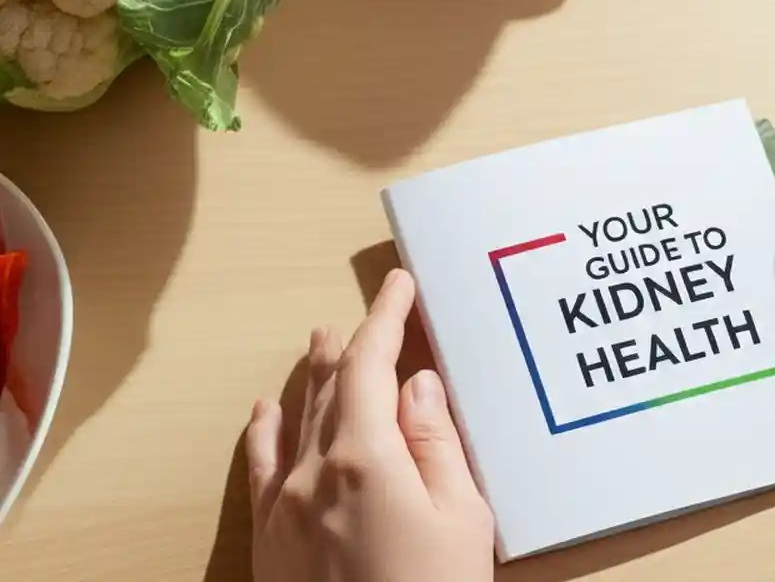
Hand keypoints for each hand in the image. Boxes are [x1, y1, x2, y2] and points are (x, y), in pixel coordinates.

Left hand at [246, 270, 493, 581]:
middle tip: (371, 312)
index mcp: (367, 457)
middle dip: (353, 343)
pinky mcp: (269, 540)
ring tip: (321, 340)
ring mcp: (284, 506)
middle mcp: (313, 471)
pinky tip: (267, 410)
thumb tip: (417, 386)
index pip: (372, 364)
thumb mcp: (462, 518)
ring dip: (313, 375)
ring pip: (296, 419)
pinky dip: (265, 430)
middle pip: (331, 386)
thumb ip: (435, 443)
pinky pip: (261, 467)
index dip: (386, 318)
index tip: (399, 287)